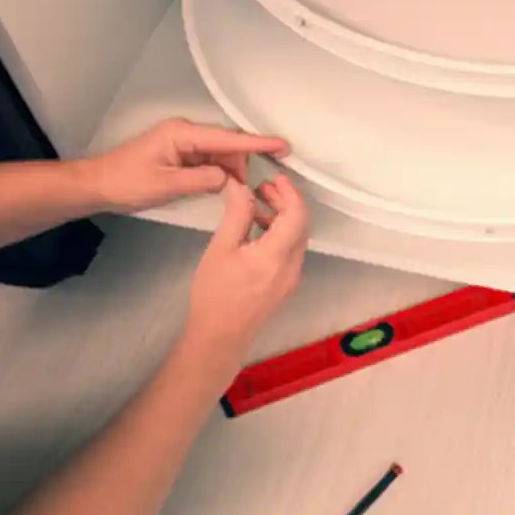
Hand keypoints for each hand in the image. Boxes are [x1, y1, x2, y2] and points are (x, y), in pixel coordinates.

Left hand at [85, 118, 288, 212]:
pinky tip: (225, 185)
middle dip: (244, 163)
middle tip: (255, 187)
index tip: (282, 145)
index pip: (227, 138)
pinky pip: (209, 159)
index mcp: (182, 134)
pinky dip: (220, 172)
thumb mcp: (166, 185)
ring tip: (239, 191)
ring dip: (231, 170)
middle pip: (226, 144)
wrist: (98, 185)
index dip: (257, 143)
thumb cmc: (126, 183)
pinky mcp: (180, 153)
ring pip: (220, 153)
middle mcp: (185, 132)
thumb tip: (228, 178)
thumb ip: (201, 180)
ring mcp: (183, 142)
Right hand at [186, 173, 309, 355]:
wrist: (219, 336)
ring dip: (283, 217)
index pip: (297, 215)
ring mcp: (291, 277)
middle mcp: (292, 266)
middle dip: (286, 201)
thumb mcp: (221, 248)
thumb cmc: (215, 294)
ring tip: (259, 204)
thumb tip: (241, 187)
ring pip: (297, 237)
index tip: (275, 178)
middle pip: (300, 225)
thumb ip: (236, 214)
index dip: (289, 192)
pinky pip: (290, 251)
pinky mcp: (285, 284)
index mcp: (276, 256)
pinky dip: (280, 233)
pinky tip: (259, 228)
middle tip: (265, 187)